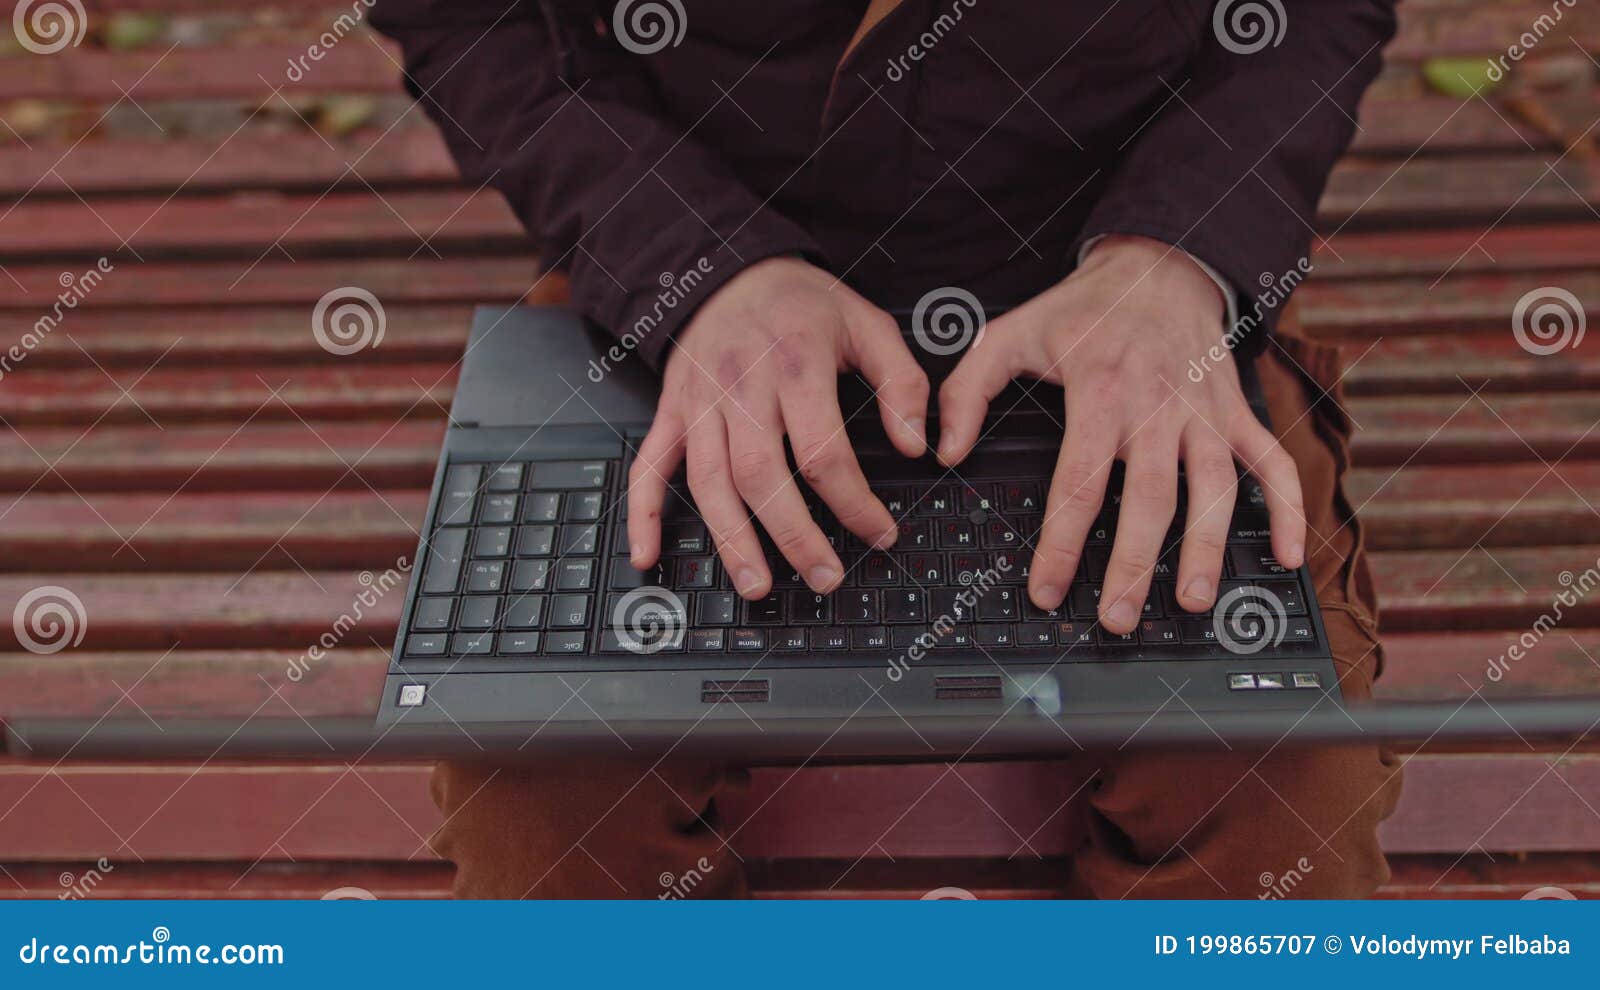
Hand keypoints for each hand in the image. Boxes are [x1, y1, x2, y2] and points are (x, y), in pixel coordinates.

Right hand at [627, 257, 930, 598]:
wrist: (729, 268)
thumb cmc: (800, 302)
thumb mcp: (866, 323)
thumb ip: (900, 382)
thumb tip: (915, 445)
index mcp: (795, 366)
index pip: (824, 452)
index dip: (855, 503)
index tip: (881, 533)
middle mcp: (742, 388)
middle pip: (763, 476)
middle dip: (795, 536)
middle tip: (826, 578)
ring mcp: (700, 403)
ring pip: (709, 482)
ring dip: (732, 541)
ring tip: (758, 586)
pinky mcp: (672, 411)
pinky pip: (648, 465)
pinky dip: (642, 513)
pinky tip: (648, 555)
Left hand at [936, 235, 1305, 633]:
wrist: (1157, 266)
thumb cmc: (1082, 310)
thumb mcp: (1009, 334)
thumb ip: (966, 390)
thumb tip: (946, 449)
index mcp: (1100, 392)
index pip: (1078, 482)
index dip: (1062, 543)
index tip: (1047, 590)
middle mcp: (1157, 407)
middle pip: (1150, 498)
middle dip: (1135, 564)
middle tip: (1119, 618)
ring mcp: (1203, 412)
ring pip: (1215, 488)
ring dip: (1207, 548)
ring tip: (1192, 601)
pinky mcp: (1235, 412)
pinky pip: (1273, 462)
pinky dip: (1289, 507)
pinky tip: (1287, 554)